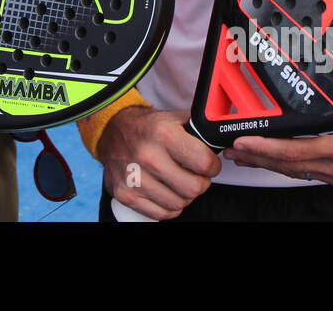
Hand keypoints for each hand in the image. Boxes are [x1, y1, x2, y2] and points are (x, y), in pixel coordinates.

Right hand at [99, 106, 220, 219]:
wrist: (110, 131)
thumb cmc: (147, 126)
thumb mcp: (173, 118)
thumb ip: (199, 129)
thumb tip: (222, 139)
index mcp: (163, 133)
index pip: (204, 163)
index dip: (212, 166)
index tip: (208, 164)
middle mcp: (148, 156)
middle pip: (193, 189)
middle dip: (200, 183)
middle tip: (195, 175)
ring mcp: (134, 178)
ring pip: (178, 204)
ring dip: (184, 196)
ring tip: (179, 182)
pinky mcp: (125, 194)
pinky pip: (161, 214)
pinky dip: (169, 207)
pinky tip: (167, 192)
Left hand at [225, 103, 332, 189]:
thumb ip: (330, 102)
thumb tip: (303, 87)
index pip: (289, 153)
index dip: (262, 149)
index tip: (240, 143)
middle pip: (289, 165)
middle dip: (258, 158)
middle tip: (234, 150)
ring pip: (299, 170)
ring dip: (273, 163)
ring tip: (250, 155)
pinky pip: (314, 170)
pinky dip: (293, 164)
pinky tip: (283, 158)